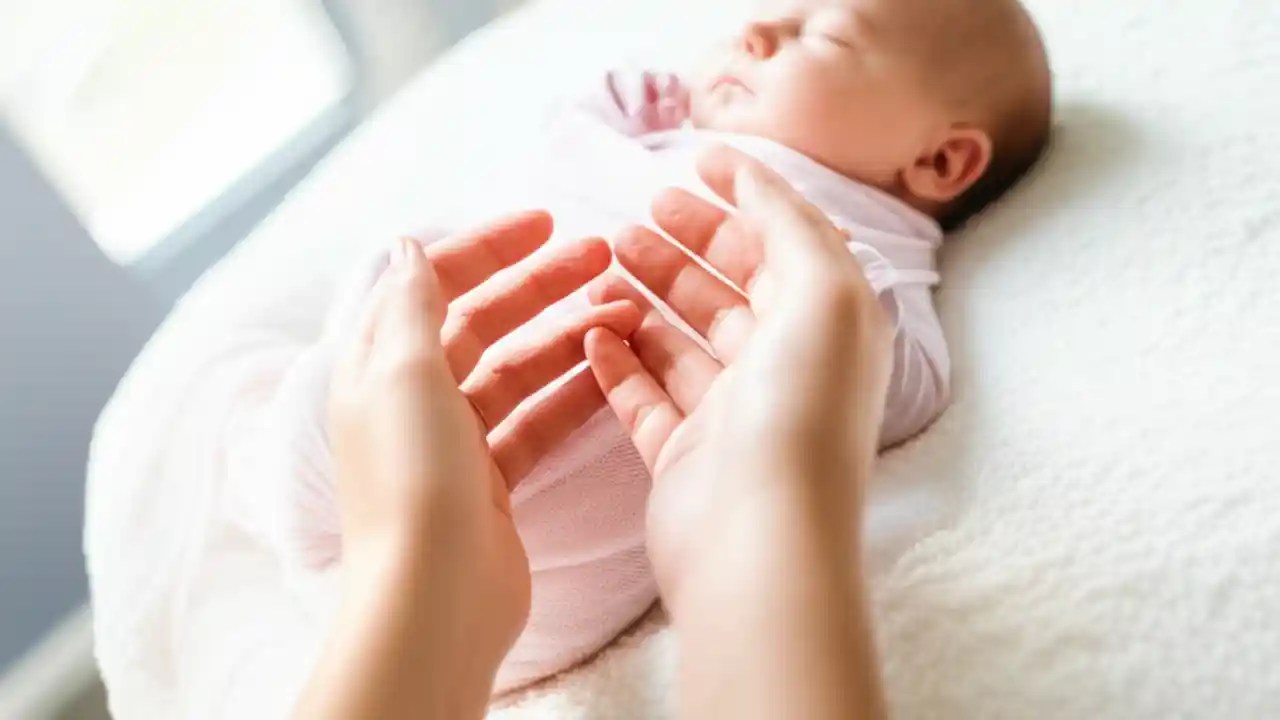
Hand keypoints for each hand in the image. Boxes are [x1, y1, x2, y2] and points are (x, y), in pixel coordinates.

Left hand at [328, 213, 636, 675]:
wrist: (434, 598)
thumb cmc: (413, 479)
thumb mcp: (404, 373)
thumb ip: (411, 303)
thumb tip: (409, 247)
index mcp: (377, 364)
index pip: (430, 283)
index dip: (486, 246)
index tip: (546, 221)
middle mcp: (412, 398)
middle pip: (481, 322)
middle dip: (540, 285)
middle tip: (602, 256)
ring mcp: (454, 442)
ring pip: (517, 371)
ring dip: (567, 339)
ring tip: (625, 312)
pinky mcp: (492, 482)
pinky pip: (537, 421)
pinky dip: (572, 394)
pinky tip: (615, 370)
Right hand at [585, 147, 894, 608]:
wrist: (759, 539)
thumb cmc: (800, 411)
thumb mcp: (823, 293)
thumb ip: (792, 226)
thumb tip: (757, 183)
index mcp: (829, 329)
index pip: (787, 246)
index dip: (746, 199)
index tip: (695, 161)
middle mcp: (785, 368)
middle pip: (731, 290)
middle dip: (686, 247)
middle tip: (635, 218)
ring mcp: (731, 415)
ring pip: (683, 340)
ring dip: (647, 297)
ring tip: (606, 262)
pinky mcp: (683, 455)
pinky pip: (645, 396)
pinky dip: (618, 361)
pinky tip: (593, 329)